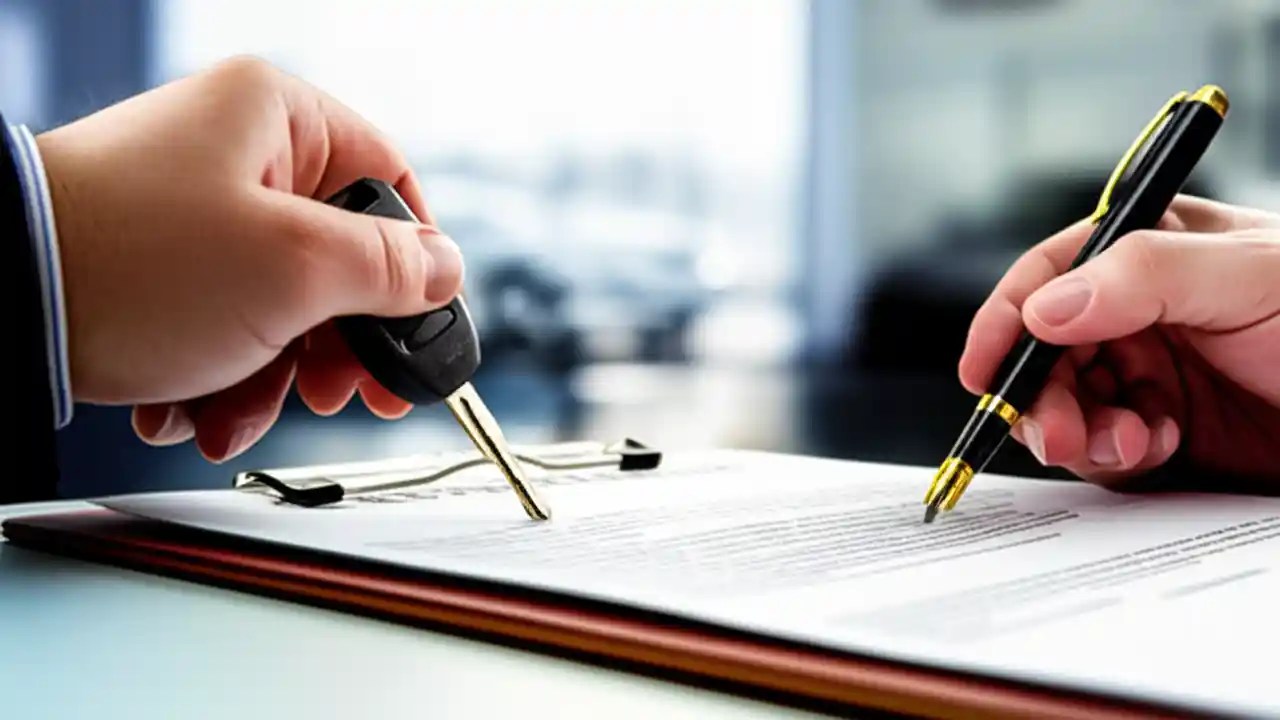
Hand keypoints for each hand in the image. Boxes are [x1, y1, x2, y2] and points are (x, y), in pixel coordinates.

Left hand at [36, 56, 463, 461]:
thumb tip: (446, 271)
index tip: (416, 333)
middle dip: (332, 344)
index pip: (389, 184)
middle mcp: (236, 153)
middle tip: (337, 393)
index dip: (413, 266)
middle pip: (333, 257)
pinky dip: (215, 374)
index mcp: (280, 120)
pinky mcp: (152, 261)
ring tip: (233, 415)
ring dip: (267, 376)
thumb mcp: (296, 268)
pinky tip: (189, 408)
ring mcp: (189, 208)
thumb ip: (391, 271)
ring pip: (277, 302)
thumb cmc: (136, 262)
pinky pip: (219, 319)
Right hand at [959, 194, 1279, 490]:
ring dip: (1078, 430)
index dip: (1006, 318)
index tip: (983, 365)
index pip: (1051, 273)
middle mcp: (1139, 312)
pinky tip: (1156, 447)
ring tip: (1128, 442)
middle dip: (1040, 392)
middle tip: (1056, 430)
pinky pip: (1105, 446)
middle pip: (1045, 349)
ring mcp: (1150, 373)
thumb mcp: (1250, 278)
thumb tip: (1046, 306)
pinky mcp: (1164, 430)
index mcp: (1151, 252)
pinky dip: (1115, 454)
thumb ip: (1142, 276)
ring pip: (1066, 403)